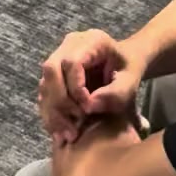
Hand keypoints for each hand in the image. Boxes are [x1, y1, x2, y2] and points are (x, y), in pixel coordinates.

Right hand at [37, 29, 141, 145]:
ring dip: (53, 112)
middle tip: (74, 127)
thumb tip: (88, 106)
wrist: (125, 63)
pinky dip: (50, 114)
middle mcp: (70, 44)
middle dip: (60, 102)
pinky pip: (45, 93)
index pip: (72, 62)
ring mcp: (59, 56)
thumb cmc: (129, 71)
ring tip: (69, 135)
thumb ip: (114, 94)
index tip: (88, 110)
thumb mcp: (130, 82)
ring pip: (45, 83)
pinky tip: (61, 132)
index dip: (76, 89)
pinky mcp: (55, 72)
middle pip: (51, 70)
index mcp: (92, 41)